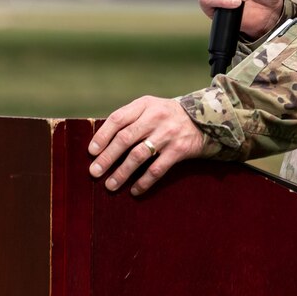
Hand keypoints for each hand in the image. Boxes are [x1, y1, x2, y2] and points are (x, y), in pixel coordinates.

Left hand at [88, 96, 208, 195]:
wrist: (205, 119)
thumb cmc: (167, 116)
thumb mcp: (150, 108)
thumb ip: (130, 119)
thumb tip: (101, 142)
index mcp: (144, 105)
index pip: (118, 119)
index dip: (102, 136)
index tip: (91, 151)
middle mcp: (155, 117)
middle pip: (125, 139)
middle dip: (107, 157)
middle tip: (94, 172)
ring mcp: (168, 134)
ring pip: (138, 156)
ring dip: (122, 173)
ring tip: (110, 185)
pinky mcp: (179, 150)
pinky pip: (157, 169)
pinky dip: (144, 182)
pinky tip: (134, 191)